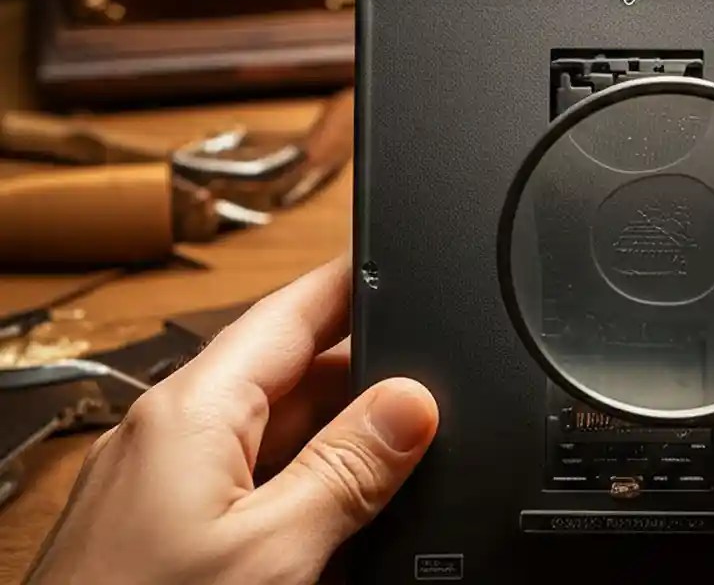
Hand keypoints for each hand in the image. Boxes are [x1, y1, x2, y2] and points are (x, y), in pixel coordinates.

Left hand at [24, 256, 438, 584]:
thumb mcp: (274, 551)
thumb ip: (350, 469)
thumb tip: (413, 402)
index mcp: (192, 409)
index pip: (291, 313)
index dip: (353, 285)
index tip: (408, 266)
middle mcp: (177, 433)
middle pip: (294, 378)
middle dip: (367, 385)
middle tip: (439, 404)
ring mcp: (171, 485)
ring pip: (281, 438)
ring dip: (341, 450)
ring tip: (398, 476)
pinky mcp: (172, 532)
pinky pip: (256, 487)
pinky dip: (308, 496)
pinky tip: (343, 529)